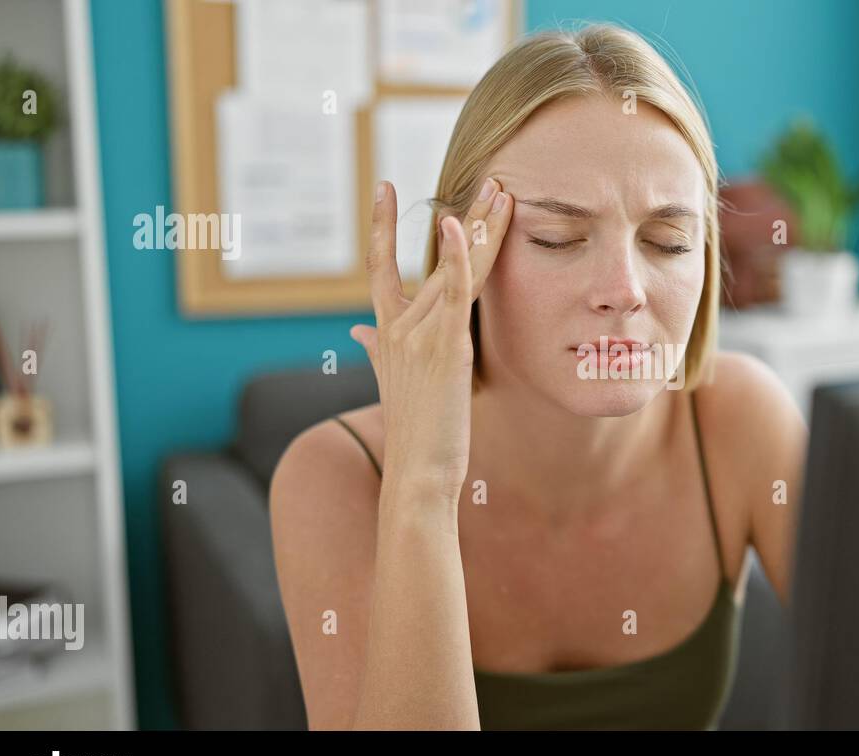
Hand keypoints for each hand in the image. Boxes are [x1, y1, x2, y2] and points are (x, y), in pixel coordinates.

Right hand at [350, 178, 513, 502]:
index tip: (385, 188)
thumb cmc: (413, 435)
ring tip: (502, 191)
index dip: (383, 225)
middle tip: (487, 179)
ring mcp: (420, 334)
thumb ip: (376, 353)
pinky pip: (453, 291)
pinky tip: (460, 223)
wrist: (417, 473)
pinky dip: (458, 256)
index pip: (382, 266)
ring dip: (479, 226)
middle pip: (428, 256)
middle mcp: (398, 327)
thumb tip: (357, 336)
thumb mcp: (390, 386)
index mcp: (387, 333)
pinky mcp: (445, 347)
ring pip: (451, 267)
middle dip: (458, 216)